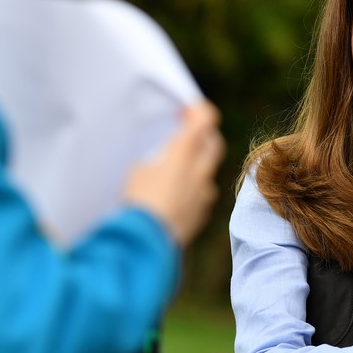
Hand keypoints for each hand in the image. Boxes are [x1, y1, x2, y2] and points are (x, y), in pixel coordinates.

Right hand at [122, 101, 224, 246]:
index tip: (187, 111)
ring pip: (207, 172)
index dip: (199, 112)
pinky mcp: (201, 214)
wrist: (147, 241)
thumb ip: (158, 159)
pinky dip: (192, 189)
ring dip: (198, 165)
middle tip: (187, 134)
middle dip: (204, 136)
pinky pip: (201, 194)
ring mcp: (203, 194)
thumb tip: (164, 162)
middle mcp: (200, 171)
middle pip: (214, 144)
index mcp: (184, 153)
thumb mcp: (139, 169)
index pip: (205, 120)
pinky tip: (175, 195)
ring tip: (176, 169)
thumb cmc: (138, 201)